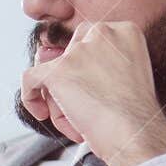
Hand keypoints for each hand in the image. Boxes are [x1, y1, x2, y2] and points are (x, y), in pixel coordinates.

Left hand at [21, 20, 165, 165]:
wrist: (136, 134)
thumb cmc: (134, 115)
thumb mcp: (125, 74)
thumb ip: (95, 61)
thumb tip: (44, 55)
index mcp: (125, 31)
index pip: (88, 41)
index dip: (86, 69)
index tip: (96, 90)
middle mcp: (102, 33)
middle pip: (68, 54)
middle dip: (72, 82)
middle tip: (88, 108)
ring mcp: (78, 51)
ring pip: (52, 72)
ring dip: (60, 100)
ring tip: (80, 121)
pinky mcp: (57, 71)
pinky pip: (29, 78)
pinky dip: (30, 98)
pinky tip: (41, 114)